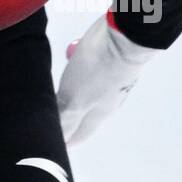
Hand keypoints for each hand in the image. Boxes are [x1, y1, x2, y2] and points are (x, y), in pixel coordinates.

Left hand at [56, 14, 158, 145]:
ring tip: (60, 94)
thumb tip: (57, 142)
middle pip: (86, 113)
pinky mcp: (111, 57)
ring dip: (75, 95)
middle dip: (71, 119)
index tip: (57, 147)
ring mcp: (112, 77)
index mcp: (100, 111)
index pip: (82, 132)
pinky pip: (92, 69)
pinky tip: (74, 65)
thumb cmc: (101, 69)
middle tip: (54, 121)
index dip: (68, 139)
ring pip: (90, 91)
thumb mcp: (76, 97)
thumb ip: (66, 118)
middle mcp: (108, 97)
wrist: (127, 34)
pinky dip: (80, 72)